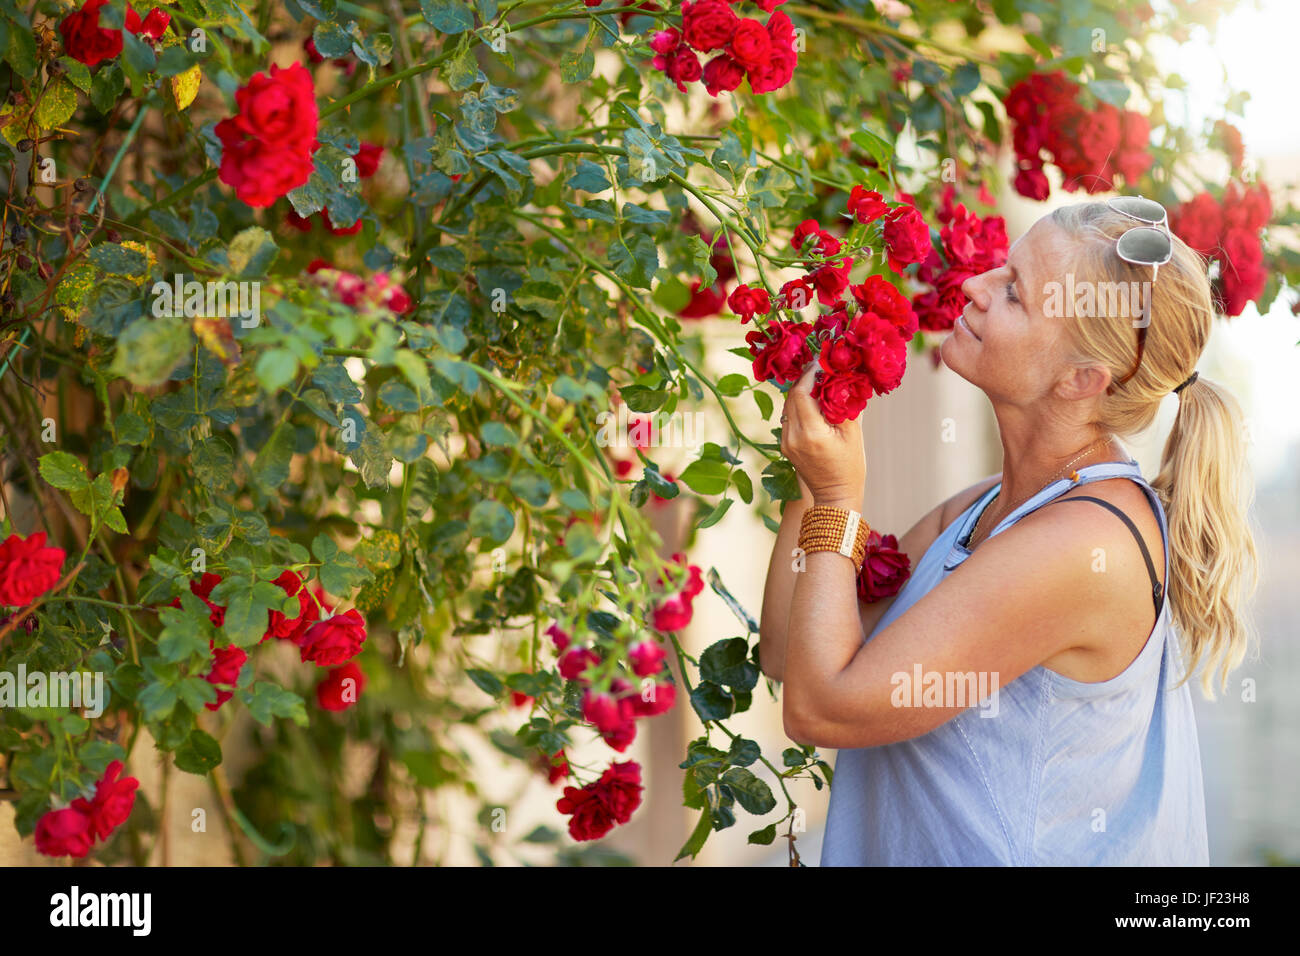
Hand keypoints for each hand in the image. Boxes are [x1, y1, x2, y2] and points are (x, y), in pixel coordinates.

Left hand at [779, 360, 865, 506]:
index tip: (822, 363)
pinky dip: (799, 405)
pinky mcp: (785, 445)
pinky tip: (812, 400)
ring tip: (817, 381)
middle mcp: (793, 437)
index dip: (809, 374)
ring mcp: (786, 442)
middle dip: (804, 379)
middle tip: (820, 367)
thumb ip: (846, 403)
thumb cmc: (850, 466)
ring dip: (800, 391)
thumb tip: (844, 377)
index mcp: (811, 433)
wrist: (835, 496)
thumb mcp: (853, 433)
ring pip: (788, 406)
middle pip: (791, 396)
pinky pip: (788, 417)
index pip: (801, 393)